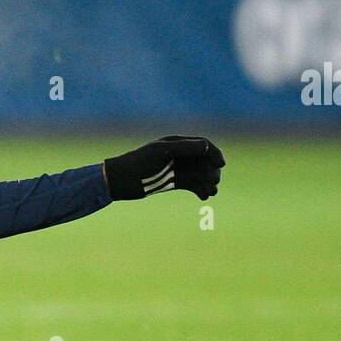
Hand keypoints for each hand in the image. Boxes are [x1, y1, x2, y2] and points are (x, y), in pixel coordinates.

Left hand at [103, 135, 224, 200]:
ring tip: (212, 192)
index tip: (221, 164)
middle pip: (203, 161)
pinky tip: (204, 197)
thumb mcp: (161, 153)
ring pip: (199, 175)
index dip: (214, 153)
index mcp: (175, 143)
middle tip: (214, 181)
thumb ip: (184, 148)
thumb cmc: (138, 163)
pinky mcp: (171, 183)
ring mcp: (175, 169)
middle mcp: (178, 155)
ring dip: (208, 182)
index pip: (202, 145)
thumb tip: (207, 145)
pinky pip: (191, 185)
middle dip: (211, 170)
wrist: (120, 181)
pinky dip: (199, 190)